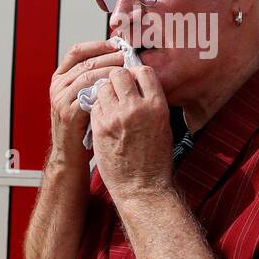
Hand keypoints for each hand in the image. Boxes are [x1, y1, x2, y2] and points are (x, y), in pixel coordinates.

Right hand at [48, 40, 127, 159]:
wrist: (69, 156)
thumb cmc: (82, 127)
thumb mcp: (83, 98)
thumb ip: (92, 81)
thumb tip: (117, 60)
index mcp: (59, 78)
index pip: (76, 51)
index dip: (97, 45)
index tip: (116, 44)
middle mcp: (57, 86)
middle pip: (85, 61)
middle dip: (109, 56)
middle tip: (127, 56)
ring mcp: (60, 100)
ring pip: (88, 75)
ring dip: (110, 70)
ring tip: (127, 70)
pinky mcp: (69, 113)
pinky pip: (89, 94)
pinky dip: (106, 89)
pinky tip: (120, 89)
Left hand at [90, 65, 174, 200]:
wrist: (142, 187)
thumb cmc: (155, 160)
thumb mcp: (163, 126)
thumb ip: (151, 102)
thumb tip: (140, 85)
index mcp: (156, 106)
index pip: (143, 71)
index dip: (135, 72)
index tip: (132, 78)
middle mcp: (136, 108)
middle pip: (119, 74)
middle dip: (117, 78)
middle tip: (118, 88)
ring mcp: (116, 117)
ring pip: (103, 87)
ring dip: (105, 91)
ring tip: (110, 103)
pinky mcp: (100, 127)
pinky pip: (94, 105)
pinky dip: (98, 107)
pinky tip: (104, 117)